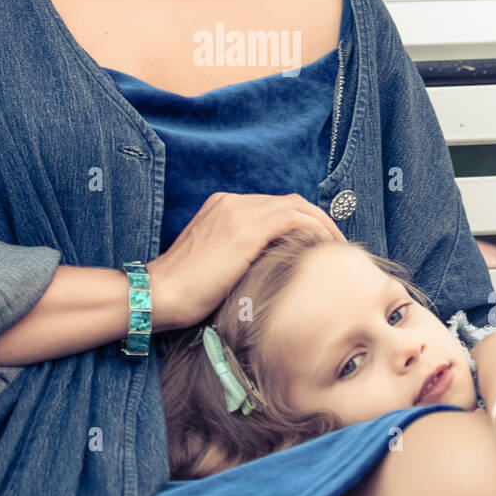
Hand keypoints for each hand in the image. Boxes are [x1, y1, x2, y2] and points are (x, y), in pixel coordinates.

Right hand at [145, 192, 346, 330]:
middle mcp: (231, 202)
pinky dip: (314, 228)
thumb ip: (240, 252)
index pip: (273, 205)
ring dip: (322, 223)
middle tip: (335, 242)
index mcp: (222, 206)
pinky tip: (324, 246)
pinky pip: (293, 219)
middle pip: (288, 201)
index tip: (317, 241)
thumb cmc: (184, 289)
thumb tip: (273, 264)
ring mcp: (237, 213)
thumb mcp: (215, 260)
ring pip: (295, 206)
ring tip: (336, 245)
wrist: (159, 294)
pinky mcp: (245, 231)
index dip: (300, 219)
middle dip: (317, 218)